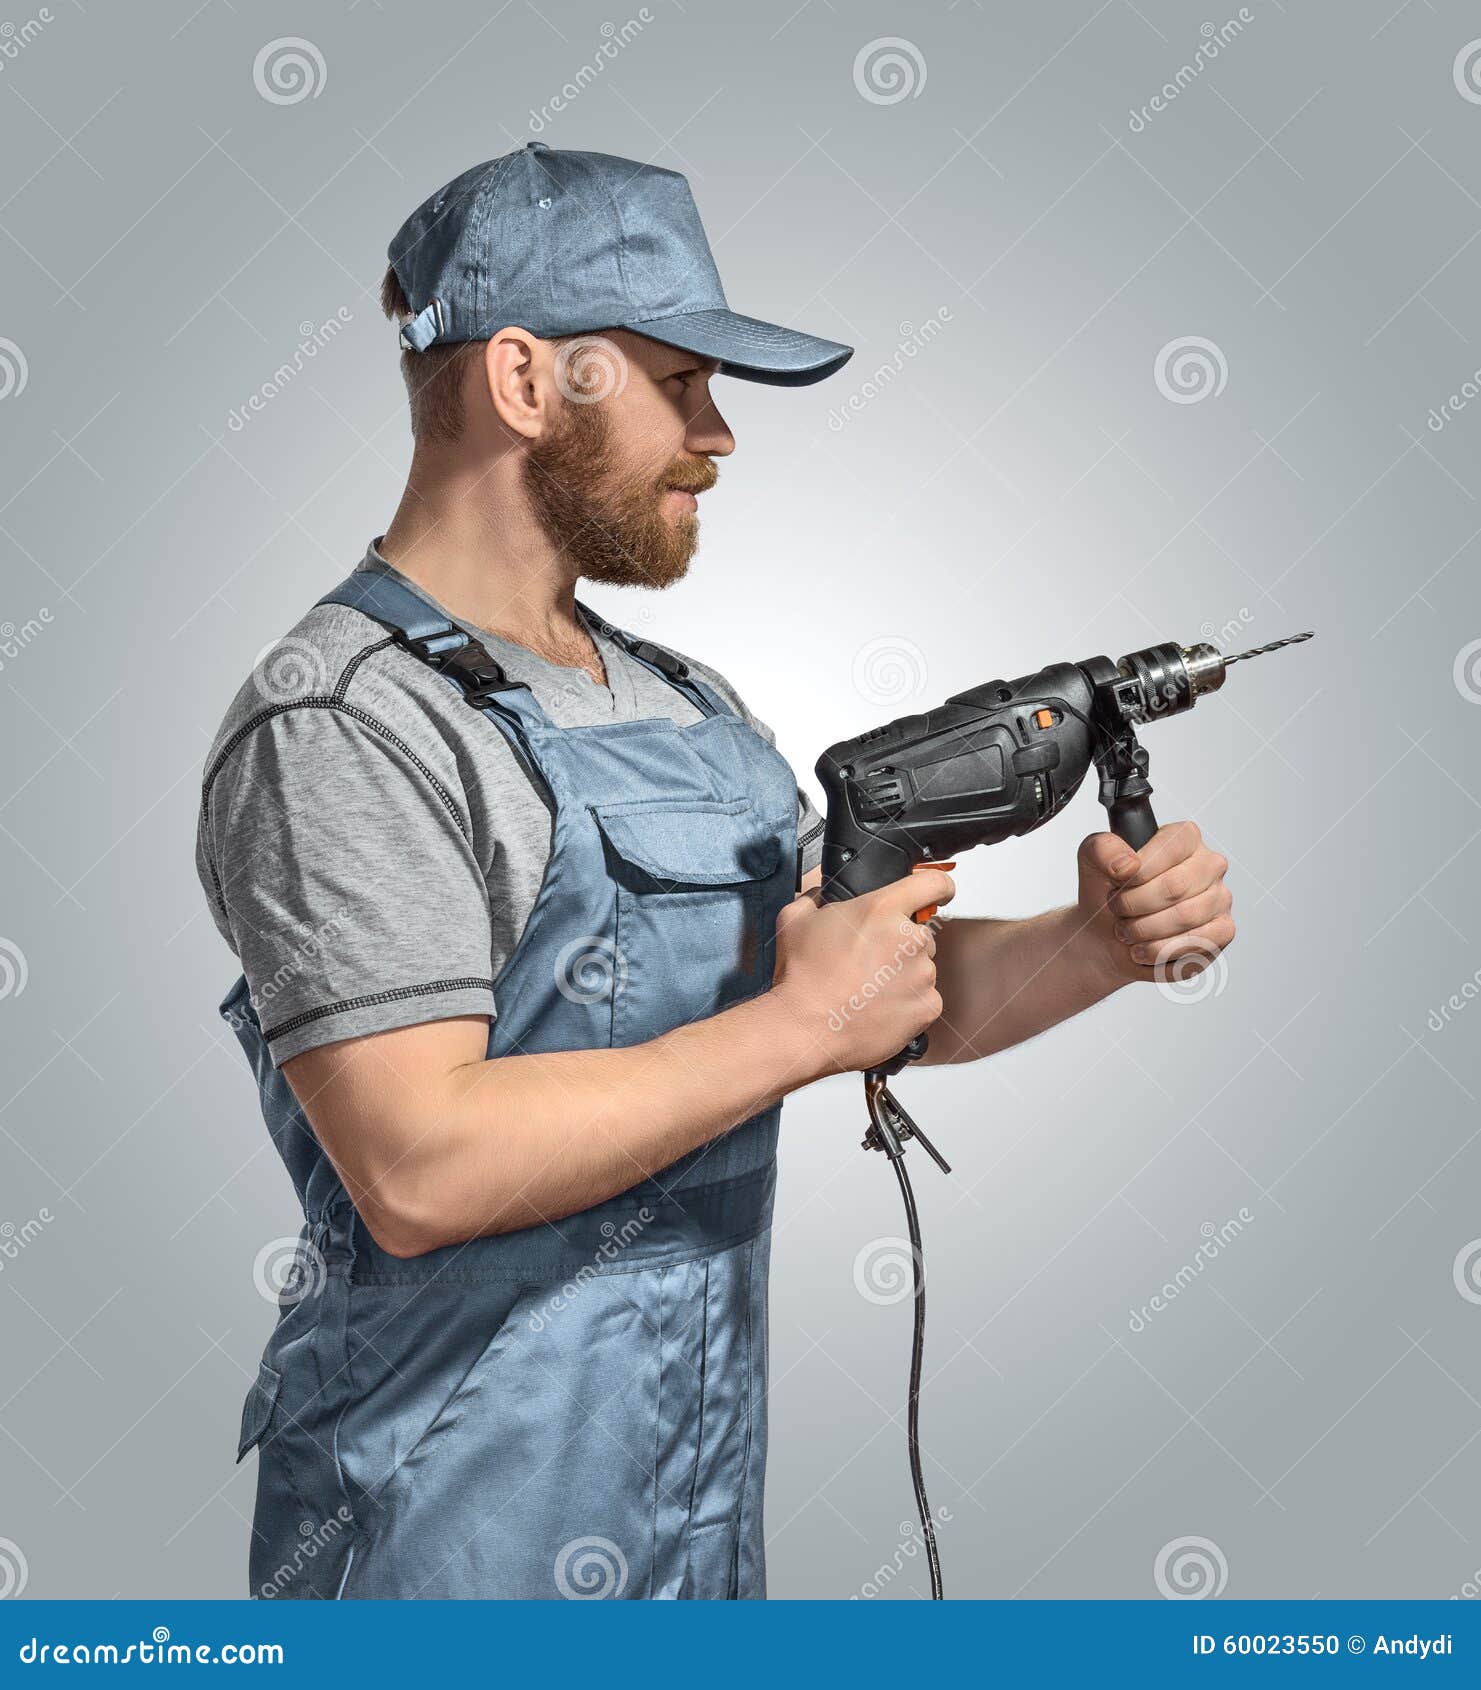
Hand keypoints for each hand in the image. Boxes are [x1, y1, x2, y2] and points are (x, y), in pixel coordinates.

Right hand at [767, 869, 956, 1075]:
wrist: (806, 1029)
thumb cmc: (801, 977)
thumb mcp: (794, 920)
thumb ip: (814, 897)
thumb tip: (819, 894)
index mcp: (881, 910)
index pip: (932, 883)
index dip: (938, 886)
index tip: (938, 894)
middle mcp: (908, 939)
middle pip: (921, 933)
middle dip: (901, 944)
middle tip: (870, 962)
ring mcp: (922, 974)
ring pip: (922, 967)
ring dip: (904, 975)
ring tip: (868, 991)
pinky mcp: (927, 1006)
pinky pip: (926, 998)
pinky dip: (908, 1003)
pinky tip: (879, 1008)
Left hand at [1076, 822, 1233, 987]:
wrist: (1106, 936)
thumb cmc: (1108, 894)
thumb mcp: (1091, 861)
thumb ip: (1102, 848)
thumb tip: (1128, 864)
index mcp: (1184, 838)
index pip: (1171, 847)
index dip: (1138, 872)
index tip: (1118, 884)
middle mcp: (1209, 865)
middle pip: (1175, 886)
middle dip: (1134, 904)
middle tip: (1118, 910)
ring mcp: (1220, 898)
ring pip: (1185, 917)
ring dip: (1144, 930)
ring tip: (1126, 931)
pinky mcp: (1222, 931)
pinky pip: (1197, 944)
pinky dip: (1160, 951)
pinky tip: (1143, 949)